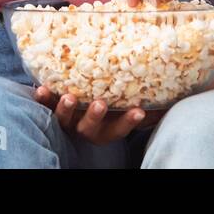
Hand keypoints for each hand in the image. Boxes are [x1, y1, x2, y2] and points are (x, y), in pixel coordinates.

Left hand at [33, 85, 163, 144]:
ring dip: (66, 109)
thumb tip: (173, 84)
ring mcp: (67, 120)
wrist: (77, 102)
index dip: (129, 122)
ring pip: (65, 121)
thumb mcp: (125, 102)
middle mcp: (86, 128)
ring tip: (69, 96)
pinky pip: (45, 107)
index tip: (139, 111)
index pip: (120, 129)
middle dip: (95, 117)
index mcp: (107, 129)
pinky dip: (43, 99)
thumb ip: (144, 97)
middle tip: (100, 103)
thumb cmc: (109, 99)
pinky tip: (41, 88)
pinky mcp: (51, 108)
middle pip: (90, 129)